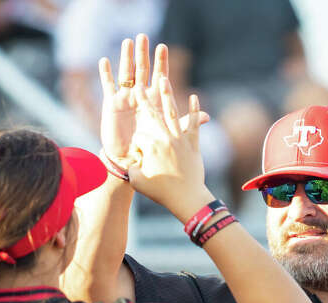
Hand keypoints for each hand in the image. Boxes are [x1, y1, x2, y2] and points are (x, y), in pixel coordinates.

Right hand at [98, 36, 207, 168]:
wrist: (132, 160)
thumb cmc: (152, 148)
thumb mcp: (172, 135)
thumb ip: (186, 123)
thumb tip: (206, 116)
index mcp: (155, 101)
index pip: (159, 77)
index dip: (161, 63)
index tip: (163, 47)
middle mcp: (140, 96)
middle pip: (142, 70)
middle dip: (143, 54)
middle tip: (144, 37)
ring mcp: (125, 99)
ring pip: (125, 74)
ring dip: (126, 57)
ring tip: (128, 42)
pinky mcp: (111, 105)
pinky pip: (108, 86)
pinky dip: (106, 74)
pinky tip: (104, 60)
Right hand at [128, 75, 209, 218]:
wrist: (187, 199)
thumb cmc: (161, 193)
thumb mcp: (139, 181)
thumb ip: (133, 168)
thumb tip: (134, 161)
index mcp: (151, 146)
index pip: (140, 135)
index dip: (137, 144)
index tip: (140, 158)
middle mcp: (165, 138)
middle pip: (152, 114)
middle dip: (145, 99)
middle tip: (140, 86)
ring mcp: (180, 139)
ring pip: (172, 112)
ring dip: (167, 95)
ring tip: (164, 79)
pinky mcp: (193, 143)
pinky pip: (193, 124)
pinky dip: (194, 111)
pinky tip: (194, 98)